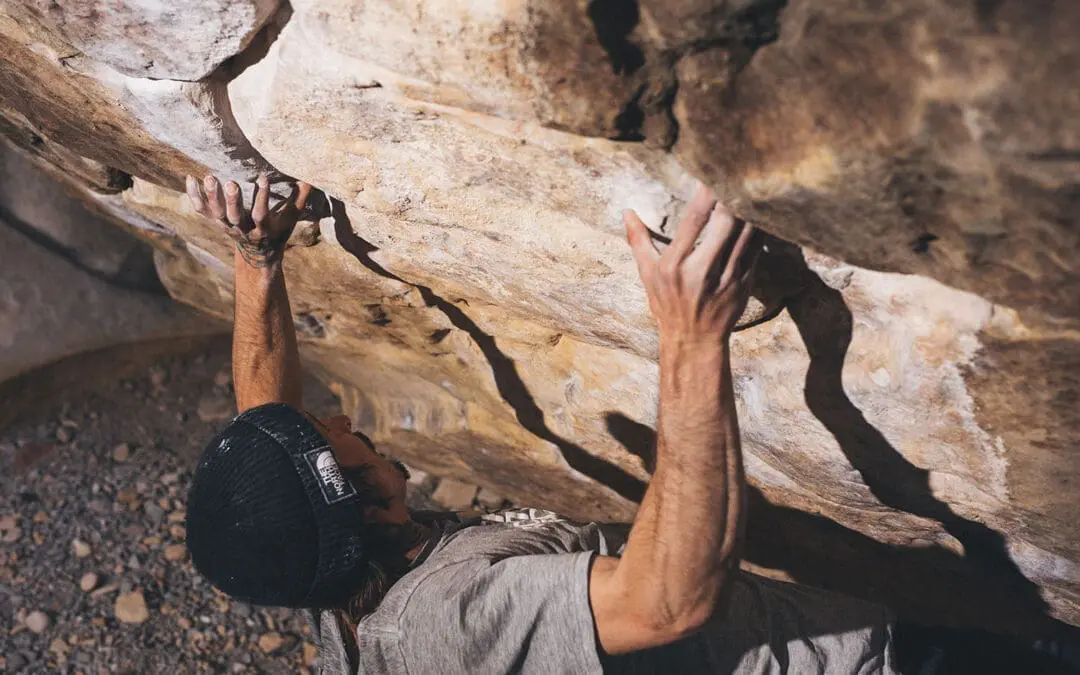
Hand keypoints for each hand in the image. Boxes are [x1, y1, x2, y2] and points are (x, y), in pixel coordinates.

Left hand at [185, 172, 312, 267]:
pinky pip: (201, 209)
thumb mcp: (291, 218)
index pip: (261, 214)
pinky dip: (194, 196)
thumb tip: (312, 175)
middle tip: (231, 183)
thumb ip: (301, 197)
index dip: (262, 198)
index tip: (263, 177)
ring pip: (216, 213)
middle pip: (234, 217)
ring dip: (211, 196)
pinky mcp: (216, 221)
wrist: (259, 252)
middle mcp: (242, 229)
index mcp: (262, 229)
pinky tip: (191, 177)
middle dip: (232, 201)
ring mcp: (226, 225)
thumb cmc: (278, 231)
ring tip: (209, 176)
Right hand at [624, 185, 758, 344]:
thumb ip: (638, 240)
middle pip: (725, 223)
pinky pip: (757, 250)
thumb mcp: (647, 274)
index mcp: (675, 265)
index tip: (712, 171)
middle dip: (733, 195)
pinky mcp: (744, 284)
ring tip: (754, 185)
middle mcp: (701, 271)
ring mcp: (726, 279)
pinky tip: (763, 211)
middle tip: (740, 171)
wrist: (693, 340)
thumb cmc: (667, 304)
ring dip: (750, 208)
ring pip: (746, 234)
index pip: (694, 219)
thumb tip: (628, 211)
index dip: (706, 193)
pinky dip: (760, 230)